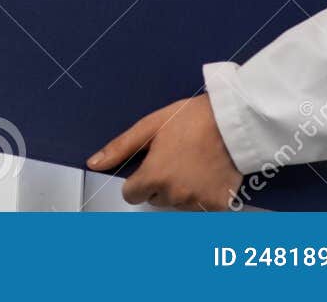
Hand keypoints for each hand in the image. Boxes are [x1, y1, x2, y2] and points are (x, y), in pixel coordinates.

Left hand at [85, 94, 241, 210]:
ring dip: (181, 190)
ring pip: (177, 203)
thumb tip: (94, 163)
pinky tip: (208, 174)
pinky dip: (203, 195)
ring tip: (194, 163)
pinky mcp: (217, 206)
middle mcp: (174, 195)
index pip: (131, 194)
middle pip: (155, 198)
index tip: (150, 165)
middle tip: (176, 158)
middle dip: (160, 183)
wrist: (232, 122)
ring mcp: (197, 202)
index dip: (138, 179)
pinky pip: (201, 207)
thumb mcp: (150, 126)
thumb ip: (121, 148)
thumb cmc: (192, 119)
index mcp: (154, 176)